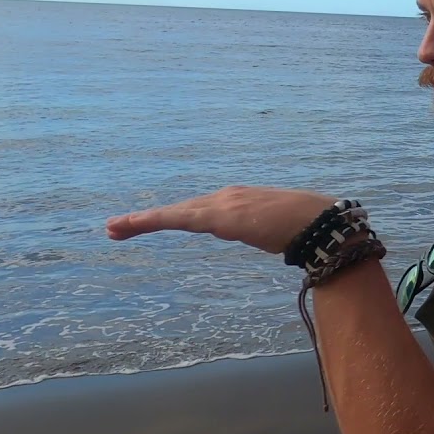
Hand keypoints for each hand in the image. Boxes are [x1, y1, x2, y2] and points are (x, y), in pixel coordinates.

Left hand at [106, 185, 337, 253]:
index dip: (170, 217)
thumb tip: (262, 235)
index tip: (147, 225)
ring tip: (114, 227)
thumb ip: (260, 230)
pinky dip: (156, 220)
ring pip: (174, 213)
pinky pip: (180, 218)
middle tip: (114, 227)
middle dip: (146, 219)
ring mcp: (222, 204)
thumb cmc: (305, 227)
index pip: (196, 210)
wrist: (319, 221)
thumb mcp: (274, 230)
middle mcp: (226, 198)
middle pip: (179, 210)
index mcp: (238, 202)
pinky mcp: (220, 215)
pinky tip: (135, 223)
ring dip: (142, 221)